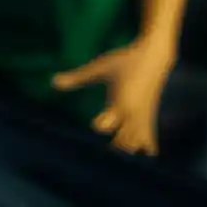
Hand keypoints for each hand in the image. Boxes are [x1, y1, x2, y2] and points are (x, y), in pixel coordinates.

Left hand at [52, 39, 176, 155]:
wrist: (154, 56)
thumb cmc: (124, 60)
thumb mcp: (100, 67)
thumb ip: (77, 77)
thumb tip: (51, 82)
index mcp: (120, 101)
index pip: (109, 124)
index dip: (100, 126)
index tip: (94, 123)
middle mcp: (133, 114)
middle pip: (125, 144)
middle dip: (112, 147)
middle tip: (99, 142)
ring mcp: (144, 119)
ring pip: (137, 146)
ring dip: (124, 149)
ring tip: (112, 144)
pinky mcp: (150, 120)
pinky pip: (149, 143)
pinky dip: (140, 150)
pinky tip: (128, 149)